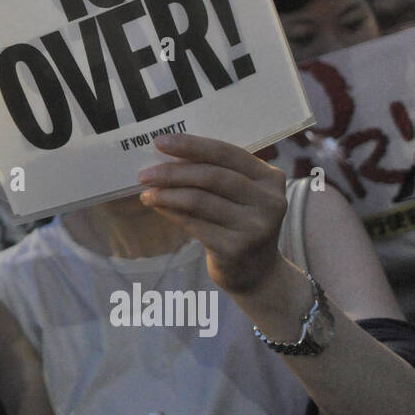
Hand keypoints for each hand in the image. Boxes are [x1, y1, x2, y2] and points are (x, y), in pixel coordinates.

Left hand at [137, 133, 286, 295]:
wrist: (257, 272)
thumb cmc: (239, 222)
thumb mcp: (239, 195)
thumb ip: (215, 173)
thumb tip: (167, 156)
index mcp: (270, 178)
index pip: (226, 153)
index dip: (191, 145)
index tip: (160, 142)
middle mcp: (269, 201)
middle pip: (212, 176)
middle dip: (173, 172)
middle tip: (144, 174)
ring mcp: (255, 227)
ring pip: (199, 200)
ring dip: (167, 194)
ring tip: (147, 193)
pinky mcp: (236, 249)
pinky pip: (194, 224)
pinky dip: (171, 212)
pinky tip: (158, 207)